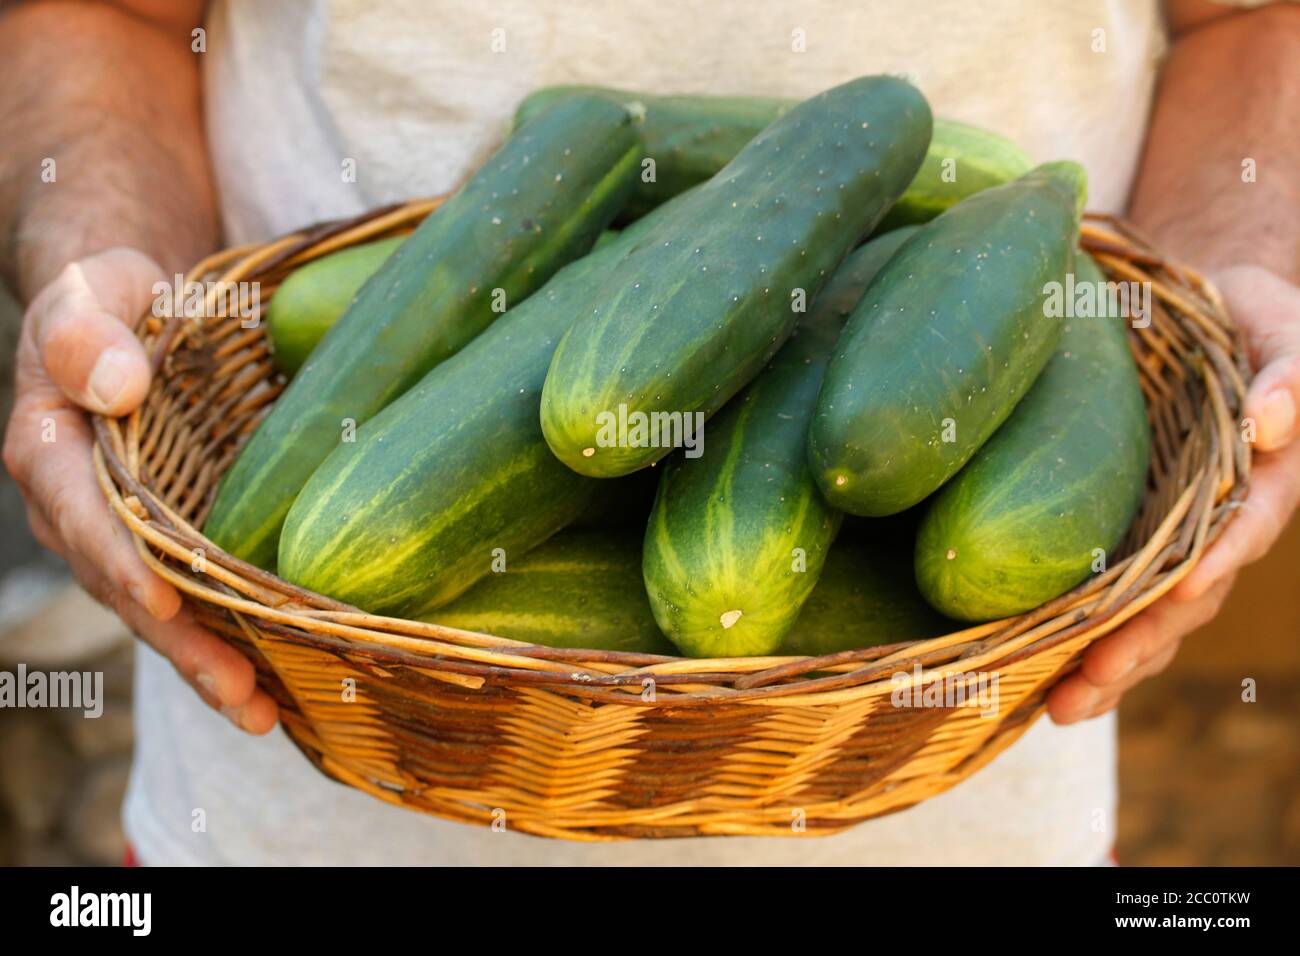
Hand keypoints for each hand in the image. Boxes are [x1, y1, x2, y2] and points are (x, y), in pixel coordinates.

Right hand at [2, 248, 276, 733]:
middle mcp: (78, 510)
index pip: (84, 517)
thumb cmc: (113, 299)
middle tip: (244, 696)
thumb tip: (114, 384)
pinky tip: (280, 677)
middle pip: (127, 589)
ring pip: (161, 611)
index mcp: (50, 451)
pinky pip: (191, 597)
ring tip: (265, 714)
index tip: (166, 602)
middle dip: (183, 645)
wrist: (132, 315)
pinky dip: (230, 636)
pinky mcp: (163, 542)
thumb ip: (86, 334)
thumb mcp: (93, 293)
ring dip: (210, 663)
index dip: (122, 562)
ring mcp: (120, 535)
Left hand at [1049, 264, 1299, 722]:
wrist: (1207, 316)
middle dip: (1140, 644)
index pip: (1241, 528)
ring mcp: (1179, 539)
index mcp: (1264, 478)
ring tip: (1059, 708)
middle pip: (1187, 598)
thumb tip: (1274, 419)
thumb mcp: (1279, 323)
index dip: (1216, 560)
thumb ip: (1288, 371)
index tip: (1181, 588)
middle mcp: (1222, 524)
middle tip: (1087, 685)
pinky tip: (1043, 679)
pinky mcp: (1137, 539)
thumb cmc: (1247, 318)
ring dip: (1110, 665)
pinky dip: (1086, 641)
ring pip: (1152, 617)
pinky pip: (1118, 600)